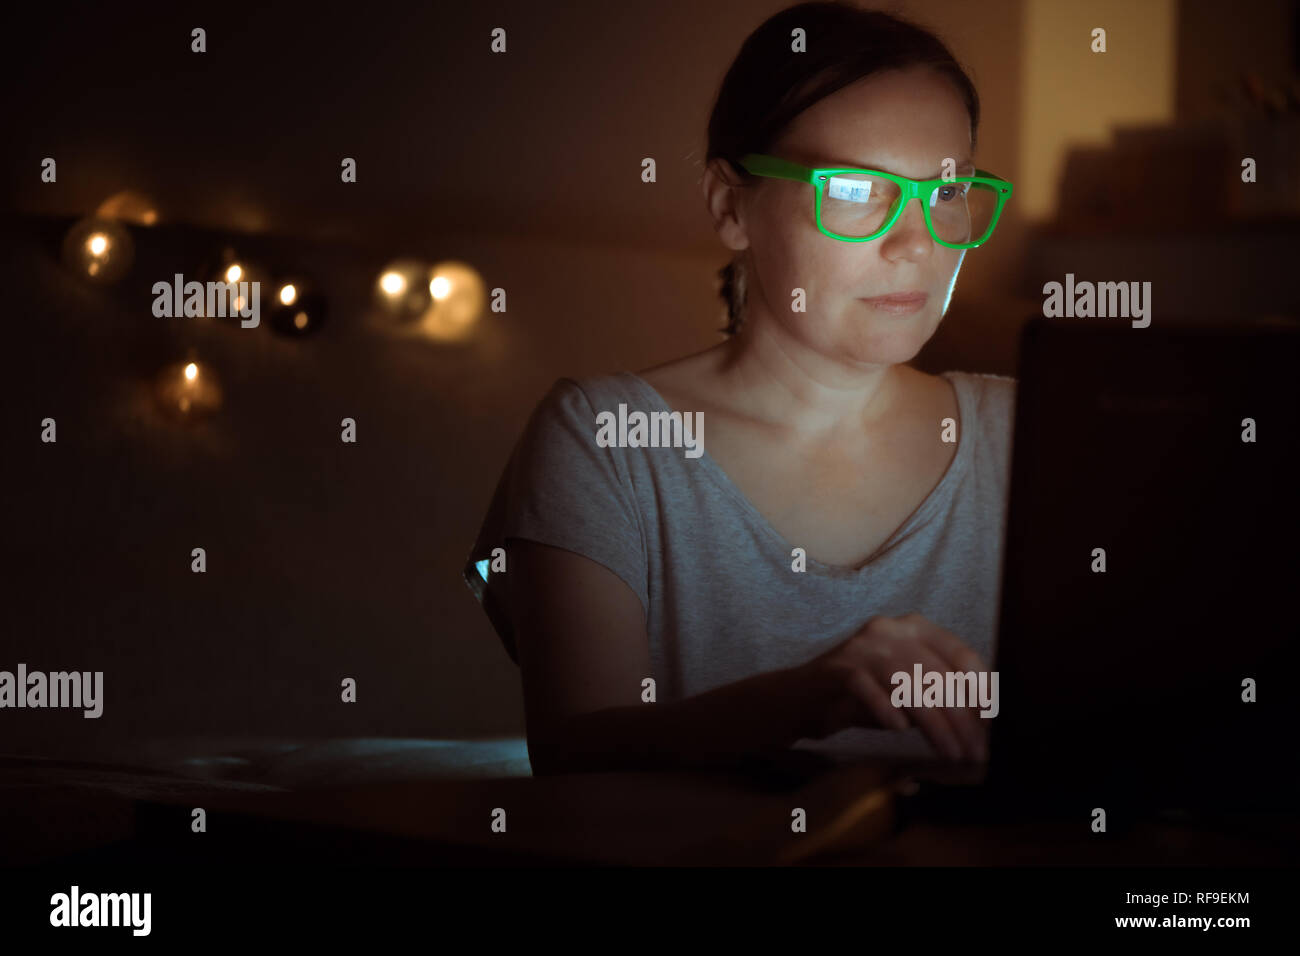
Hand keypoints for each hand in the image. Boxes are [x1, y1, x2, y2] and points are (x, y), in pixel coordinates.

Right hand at [790, 612, 990, 760]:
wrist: (799, 698)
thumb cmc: (860, 697)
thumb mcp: (905, 689)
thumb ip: (937, 694)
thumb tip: (980, 724)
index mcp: (913, 627)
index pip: (961, 654)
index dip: (980, 690)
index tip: (989, 723)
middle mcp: (890, 629)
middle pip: (939, 674)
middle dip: (962, 718)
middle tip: (975, 752)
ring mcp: (862, 647)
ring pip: (910, 683)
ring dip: (935, 724)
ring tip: (950, 754)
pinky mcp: (837, 668)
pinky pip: (868, 689)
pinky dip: (886, 709)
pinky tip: (898, 730)